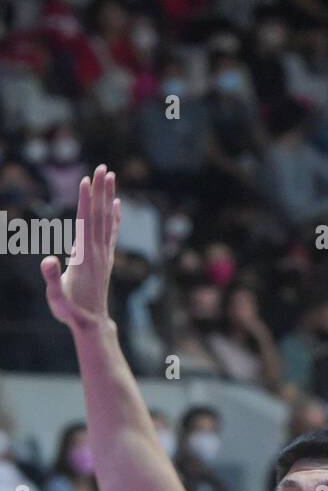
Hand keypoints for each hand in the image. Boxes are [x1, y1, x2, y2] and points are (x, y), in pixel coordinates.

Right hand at [41, 164, 119, 332]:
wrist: (92, 323)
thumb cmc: (70, 310)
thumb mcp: (56, 296)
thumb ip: (50, 278)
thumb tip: (46, 259)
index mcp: (83, 256)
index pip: (84, 222)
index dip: (85, 201)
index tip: (86, 180)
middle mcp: (98, 251)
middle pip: (99, 215)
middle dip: (100, 190)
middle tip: (103, 167)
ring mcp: (105, 254)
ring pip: (108, 219)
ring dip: (108, 196)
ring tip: (111, 176)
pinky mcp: (107, 258)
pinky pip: (113, 231)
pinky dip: (116, 216)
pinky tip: (118, 203)